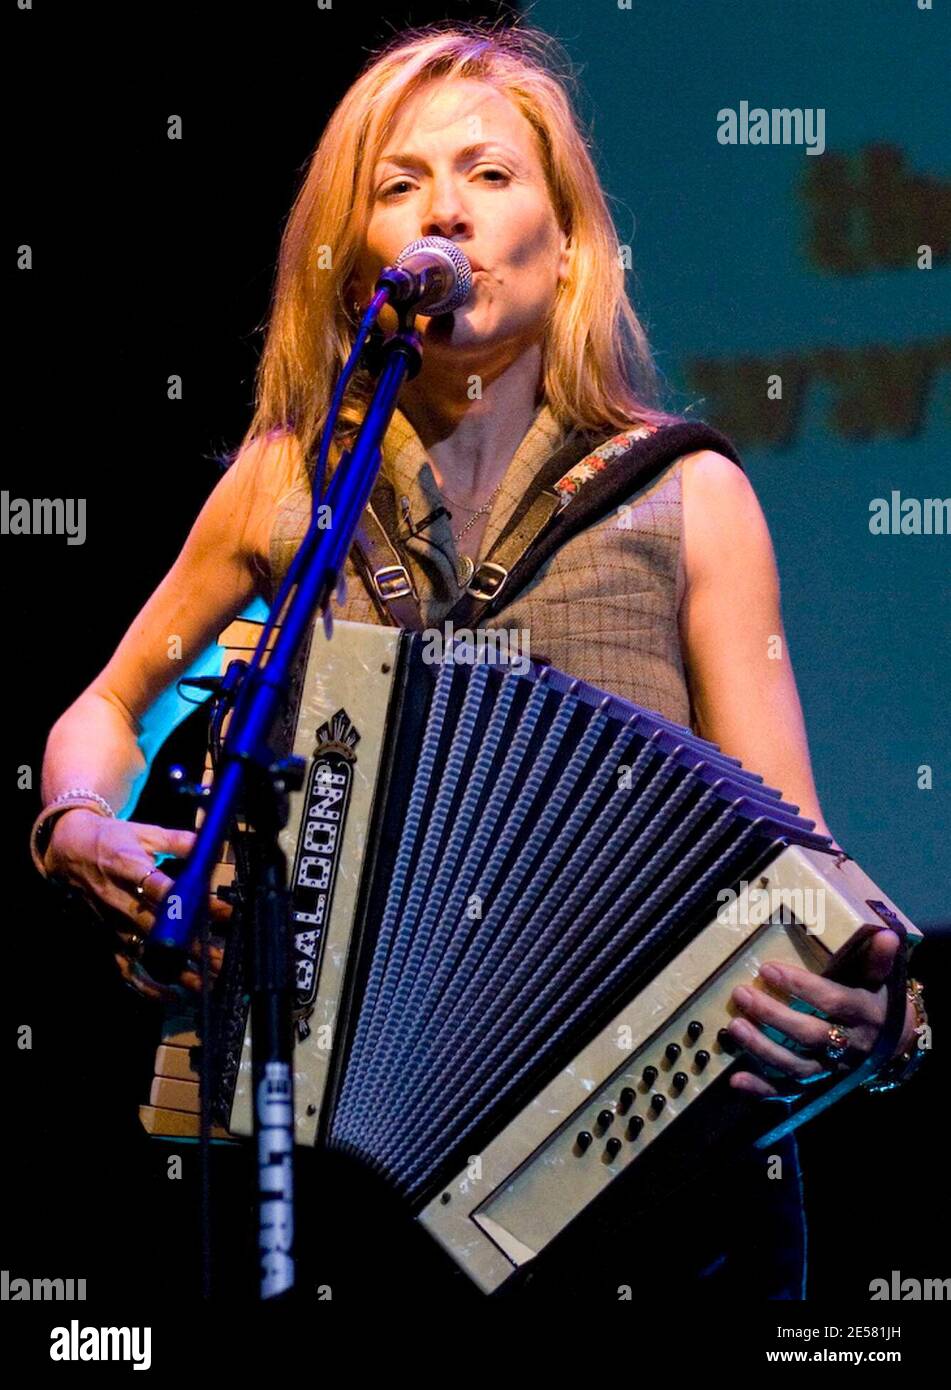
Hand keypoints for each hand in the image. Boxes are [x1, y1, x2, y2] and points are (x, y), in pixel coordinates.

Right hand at [46, 808, 230, 1000]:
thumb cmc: (113, 840)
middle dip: (193, 946)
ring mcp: (113, 923)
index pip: (163, 889)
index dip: (193, 903)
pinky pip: (126, 967)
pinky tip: (172, 996)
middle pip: (160, 929)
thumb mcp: (145, 832)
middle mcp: (120, 900)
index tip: (223, 912)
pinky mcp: (108, 937)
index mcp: (130, 868)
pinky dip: (147, 986)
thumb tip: (214, 845)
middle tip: (223, 959)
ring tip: (206, 984)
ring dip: (177, 971)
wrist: (68, 851)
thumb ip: (181, 842)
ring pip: (146, 953)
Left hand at [727, 929, 917, 1097]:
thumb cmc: (879, 1005)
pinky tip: (736, 1080)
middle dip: (773, 1015)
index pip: (833, 1001)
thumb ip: (878, 961)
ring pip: (797, 1066)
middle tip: (741, 994)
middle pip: (809, 1034)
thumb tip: (886, 935)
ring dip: (762, 1049)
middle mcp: (850, 1046)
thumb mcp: (883, 982)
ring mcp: (832, 1069)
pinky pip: (789, 1093)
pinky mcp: (819, 1086)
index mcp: (865, 1015)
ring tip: (734, 1026)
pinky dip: (762, 1090)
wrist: (895, 1047)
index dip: (801, 986)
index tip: (768, 968)